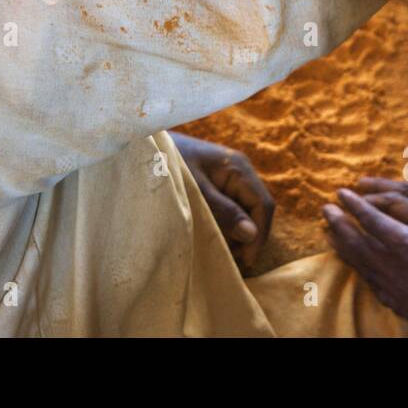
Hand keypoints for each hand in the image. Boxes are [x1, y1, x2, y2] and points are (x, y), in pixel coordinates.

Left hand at [170, 132, 274, 268]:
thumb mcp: (195, 191)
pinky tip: (213, 235)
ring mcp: (230, 176)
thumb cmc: (167, 164)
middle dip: (249, 236)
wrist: (145, 147)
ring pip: (245, 209)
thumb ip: (223, 211)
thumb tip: (251, 235)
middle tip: (233, 260)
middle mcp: (240, 170)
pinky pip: (232, 206)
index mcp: (238, 168)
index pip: (262, 205)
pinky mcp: (218, 182)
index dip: (259, 235)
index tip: (246, 260)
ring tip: (222, 251)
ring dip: (238, 232)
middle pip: (257, 209)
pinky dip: (227, 223)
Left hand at [324, 181, 407, 336]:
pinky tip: (357, 268)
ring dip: (342, 245)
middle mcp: (395, 267)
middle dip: (339, 223)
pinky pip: (369, 281)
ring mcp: (395, 288)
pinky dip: (356, 268)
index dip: (355, 205)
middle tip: (324, 209)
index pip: (373, 220)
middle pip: (357, 241)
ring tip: (328, 234)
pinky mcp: (399, 304)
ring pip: (359, 262)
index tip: (340, 192)